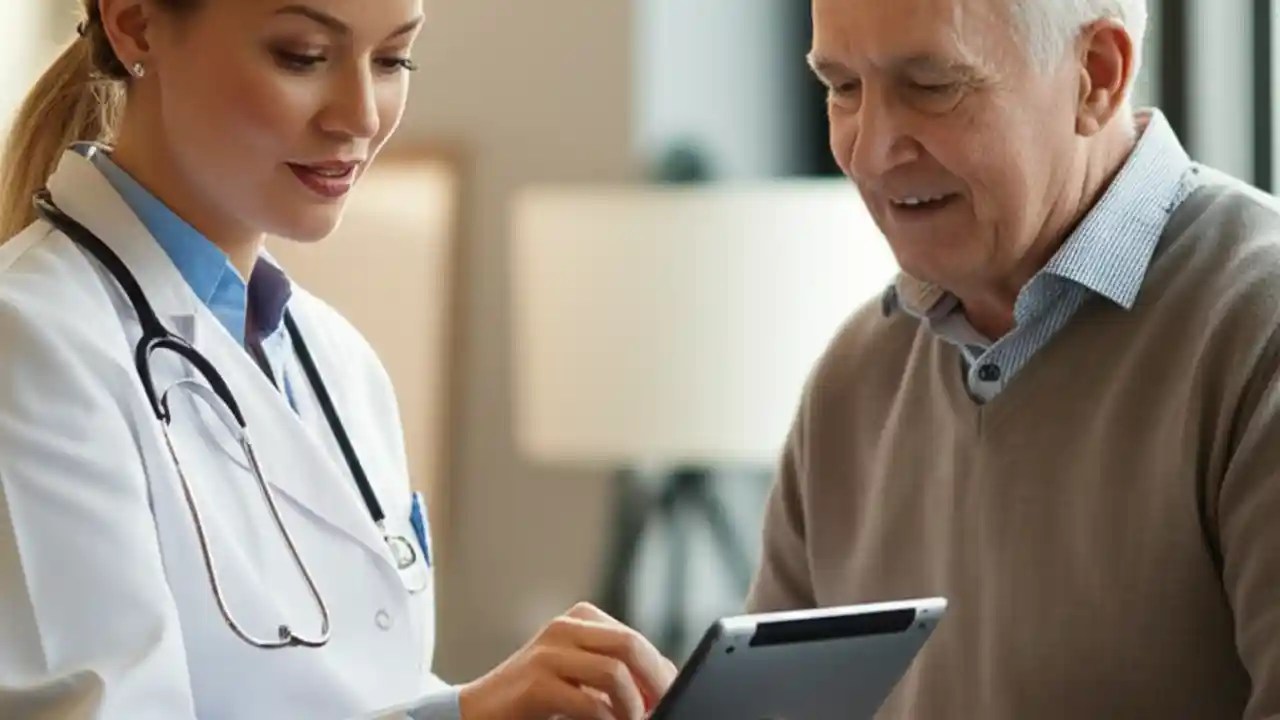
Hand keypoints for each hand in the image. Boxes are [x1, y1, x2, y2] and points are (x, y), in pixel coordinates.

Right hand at [458, 602, 677, 719]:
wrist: (481, 711)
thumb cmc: (536, 698)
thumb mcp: (580, 676)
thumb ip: (616, 671)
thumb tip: (665, 681)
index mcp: (579, 620)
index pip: (635, 640)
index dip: (659, 673)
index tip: (671, 698)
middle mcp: (564, 628)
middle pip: (629, 646)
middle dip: (655, 683)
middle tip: (663, 709)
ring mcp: (548, 652)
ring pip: (614, 672)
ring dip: (632, 707)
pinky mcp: (536, 682)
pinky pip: (588, 702)